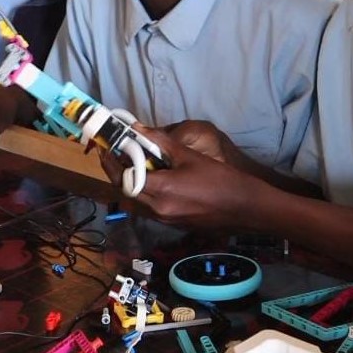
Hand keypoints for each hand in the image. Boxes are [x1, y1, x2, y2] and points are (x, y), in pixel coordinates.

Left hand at [100, 125, 251, 228]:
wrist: (247, 208)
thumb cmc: (220, 179)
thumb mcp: (189, 156)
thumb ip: (160, 142)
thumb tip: (138, 129)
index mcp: (161, 191)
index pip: (124, 178)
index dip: (111, 163)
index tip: (106, 148)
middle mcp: (157, 209)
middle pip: (126, 191)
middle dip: (118, 172)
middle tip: (118, 154)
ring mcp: (165, 220)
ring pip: (136, 201)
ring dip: (131, 183)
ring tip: (136, 164)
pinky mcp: (173, 224)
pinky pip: (150, 207)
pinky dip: (145, 193)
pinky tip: (155, 179)